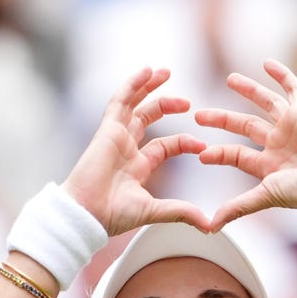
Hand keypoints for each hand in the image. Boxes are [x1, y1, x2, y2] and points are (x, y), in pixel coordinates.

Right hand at [61, 67, 208, 235]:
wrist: (87, 213)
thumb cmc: (113, 215)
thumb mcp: (155, 211)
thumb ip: (182, 213)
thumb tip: (209, 226)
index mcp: (137, 167)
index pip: (164, 147)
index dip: (184, 143)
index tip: (202, 146)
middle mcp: (126, 148)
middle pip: (147, 118)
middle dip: (166, 105)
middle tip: (187, 101)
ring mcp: (115, 136)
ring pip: (133, 104)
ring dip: (148, 87)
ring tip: (165, 72)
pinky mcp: (107, 129)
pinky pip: (120, 100)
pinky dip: (132, 84)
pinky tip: (146, 71)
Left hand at [195, 59, 296, 230]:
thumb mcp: (264, 197)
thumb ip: (237, 208)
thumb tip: (208, 227)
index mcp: (267, 165)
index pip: (235, 154)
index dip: (218, 153)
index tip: (200, 154)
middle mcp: (277, 144)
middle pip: (244, 126)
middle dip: (222, 120)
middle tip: (199, 114)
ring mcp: (290, 127)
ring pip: (265, 104)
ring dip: (248, 90)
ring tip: (229, 79)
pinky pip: (294, 90)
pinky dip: (282, 76)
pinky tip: (267, 63)